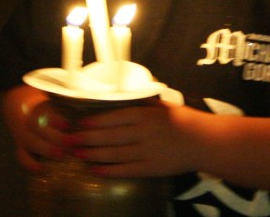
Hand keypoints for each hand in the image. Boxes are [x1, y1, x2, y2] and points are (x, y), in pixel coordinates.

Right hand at [2, 87, 65, 172]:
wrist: (22, 110)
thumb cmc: (48, 111)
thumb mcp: (55, 106)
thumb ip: (68, 113)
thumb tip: (87, 120)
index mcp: (40, 108)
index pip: (46, 112)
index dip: (56, 119)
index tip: (67, 125)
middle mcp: (30, 120)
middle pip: (38, 127)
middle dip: (55, 137)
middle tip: (71, 143)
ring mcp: (23, 134)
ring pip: (31, 141)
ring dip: (46, 149)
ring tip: (61, 155)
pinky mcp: (21, 148)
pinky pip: (22, 156)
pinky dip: (29, 163)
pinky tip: (40, 169)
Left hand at [64, 101, 201, 178]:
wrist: (203, 141)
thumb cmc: (180, 119)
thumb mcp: (160, 105)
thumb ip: (139, 104)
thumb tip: (116, 97)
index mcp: (145, 114)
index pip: (113, 117)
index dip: (93, 122)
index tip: (77, 123)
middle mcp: (143, 132)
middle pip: (108, 136)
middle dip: (85, 139)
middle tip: (67, 140)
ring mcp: (146, 151)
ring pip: (113, 154)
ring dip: (92, 154)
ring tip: (75, 154)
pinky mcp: (150, 168)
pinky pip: (125, 170)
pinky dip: (108, 171)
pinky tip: (94, 170)